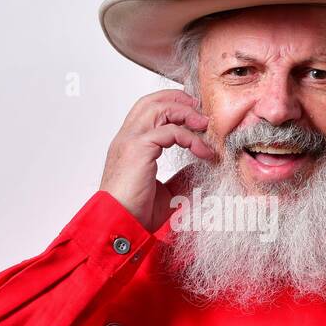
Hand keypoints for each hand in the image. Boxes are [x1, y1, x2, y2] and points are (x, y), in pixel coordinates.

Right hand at [99, 90, 215, 231]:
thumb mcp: (167, 193)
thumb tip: (199, 168)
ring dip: (185, 112)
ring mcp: (130, 140)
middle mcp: (127, 138)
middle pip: (152, 101)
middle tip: (201, 113)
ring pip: (159, 108)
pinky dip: (191, 138)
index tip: (195, 118)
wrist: (121, 225)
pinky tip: (203, 151)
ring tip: (204, 125)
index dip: (172, 107)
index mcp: (129, 145)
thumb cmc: (136, 213)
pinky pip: (171, 131)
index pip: (148, 111)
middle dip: (179, 100)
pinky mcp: (139, 148)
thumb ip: (181, 177)